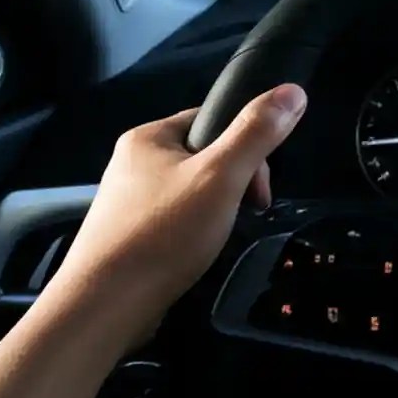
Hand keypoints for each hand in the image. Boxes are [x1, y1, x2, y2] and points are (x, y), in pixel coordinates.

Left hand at [46, 84, 307, 340]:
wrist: (105, 305)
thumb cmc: (164, 233)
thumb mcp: (222, 176)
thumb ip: (257, 133)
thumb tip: (292, 91)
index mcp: (148, 137)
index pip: (211, 121)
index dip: (246, 147)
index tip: (259, 189)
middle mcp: (132, 163)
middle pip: (204, 158)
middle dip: (233, 185)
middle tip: (244, 216)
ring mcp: (126, 202)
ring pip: (192, 193)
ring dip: (215, 212)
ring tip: (217, 240)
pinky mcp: (126, 237)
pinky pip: (174, 222)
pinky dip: (192, 235)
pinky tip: (195, 255)